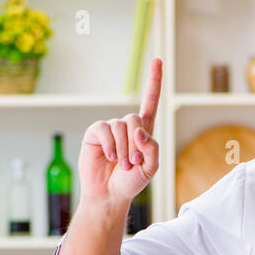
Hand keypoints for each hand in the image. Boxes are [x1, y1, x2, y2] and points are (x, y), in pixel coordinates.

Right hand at [77, 57, 162, 208]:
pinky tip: (109, 158)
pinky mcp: (95, 133)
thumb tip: (139, 130)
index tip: (158, 60)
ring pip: (121, 126)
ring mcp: (110, 128)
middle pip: (135, 118)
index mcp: (144, 130)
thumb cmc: (131, 181)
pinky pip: (105, 130)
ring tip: (122, 165)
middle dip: (136, 143)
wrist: (110, 193)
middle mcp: (126, 126)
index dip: (154, 81)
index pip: (150, 101)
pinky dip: (110, 145)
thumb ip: (152, 147)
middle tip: (133, 163)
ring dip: (123, 149)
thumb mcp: (151, 167)